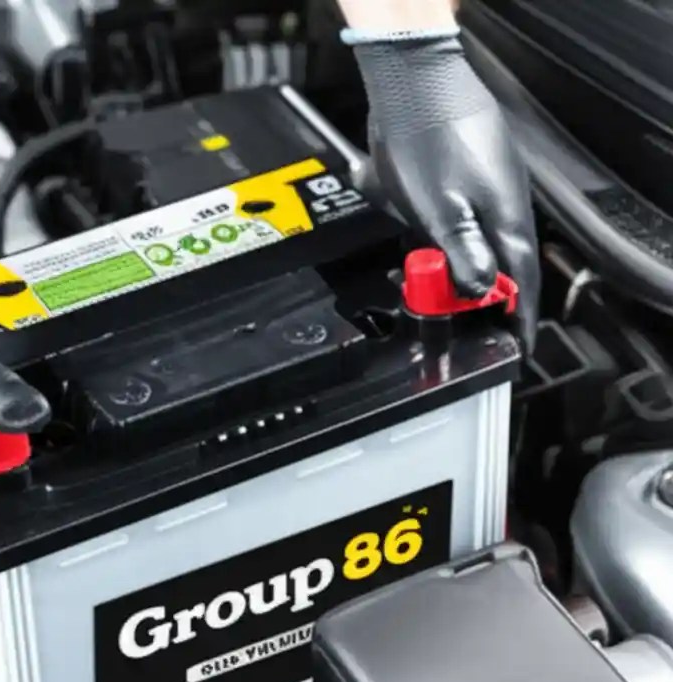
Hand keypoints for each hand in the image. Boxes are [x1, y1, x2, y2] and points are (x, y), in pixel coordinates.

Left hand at [352, 36, 539, 349]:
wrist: (410, 82)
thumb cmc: (425, 138)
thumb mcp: (438, 209)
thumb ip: (461, 253)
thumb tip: (483, 290)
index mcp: (505, 219)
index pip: (522, 282)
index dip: (518, 320)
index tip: (515, 348)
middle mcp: (501, 205)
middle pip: (498, 267)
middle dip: (481, 299)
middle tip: (463, 326)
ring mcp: (482, 188)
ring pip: (473, 245)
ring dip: (454, 271)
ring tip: (431, 293)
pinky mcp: (460, 176)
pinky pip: (456, 223)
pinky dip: (439, 243)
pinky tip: (418, 249)